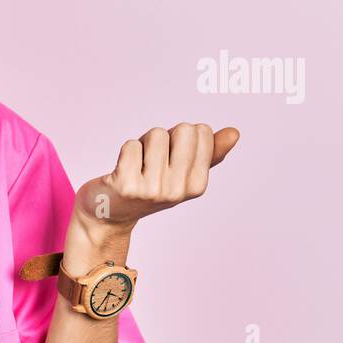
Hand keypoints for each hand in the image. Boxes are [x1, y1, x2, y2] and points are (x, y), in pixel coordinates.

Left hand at [72, 122, 239, 238]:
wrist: (108, 213)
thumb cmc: (146, 186)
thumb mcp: (181, 172)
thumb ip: (209, 153)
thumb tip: (234, 133)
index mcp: (197, 186)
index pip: (201, 131)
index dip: (180, 137)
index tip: (168, 157)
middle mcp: (177, 191)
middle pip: (183, 129)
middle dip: (164, 137)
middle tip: (150, 160)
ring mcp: (152, 190)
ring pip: (155, 134)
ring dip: (143, 144)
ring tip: (135, 166)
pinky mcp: (127, 186)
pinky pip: (132, 145)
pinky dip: (126, 150)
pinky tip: (121, 171)